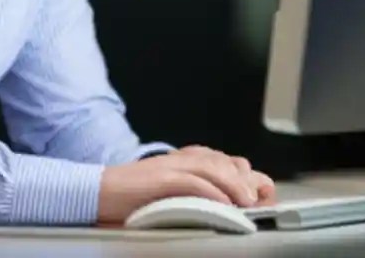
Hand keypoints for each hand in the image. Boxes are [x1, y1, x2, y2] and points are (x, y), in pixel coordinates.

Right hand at [98, 145, 276, 223]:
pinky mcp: (160, 177)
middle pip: (226, 162)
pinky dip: (211, 191)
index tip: (265, 194)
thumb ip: (199, 194)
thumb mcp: (174, 194)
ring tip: (248, 203)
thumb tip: (230, 207)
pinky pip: (192, 180)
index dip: (250, 176)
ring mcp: (171, 165)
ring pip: (213, 167)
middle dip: (247, 181)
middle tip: (261, 201)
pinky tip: (224, 203)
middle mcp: (182, 158)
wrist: (99, 193)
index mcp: (187, 160)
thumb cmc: (134, 198)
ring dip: (234, 185)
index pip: (228, 161)